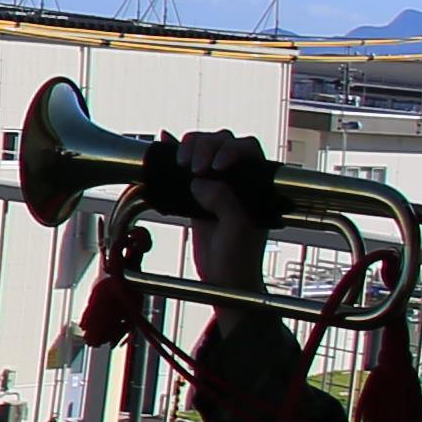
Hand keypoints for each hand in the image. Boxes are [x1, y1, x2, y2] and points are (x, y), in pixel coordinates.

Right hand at [166, 133, 275, 296]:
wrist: (224, 279)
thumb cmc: (240, 258)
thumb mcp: (237, 230)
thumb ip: (225, 201)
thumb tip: (201, 182)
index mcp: (256, 184)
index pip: (246, 149)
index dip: (229, 150)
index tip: (214, 167)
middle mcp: (238, 179)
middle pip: (223, 142)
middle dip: (205, 147)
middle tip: (193, 168)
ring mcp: (217, 185)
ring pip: (204, 149)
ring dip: (189, 148)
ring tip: (179, 164)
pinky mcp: (198, 195)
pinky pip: (186, 168)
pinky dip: (174, 154)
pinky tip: (164, 144)